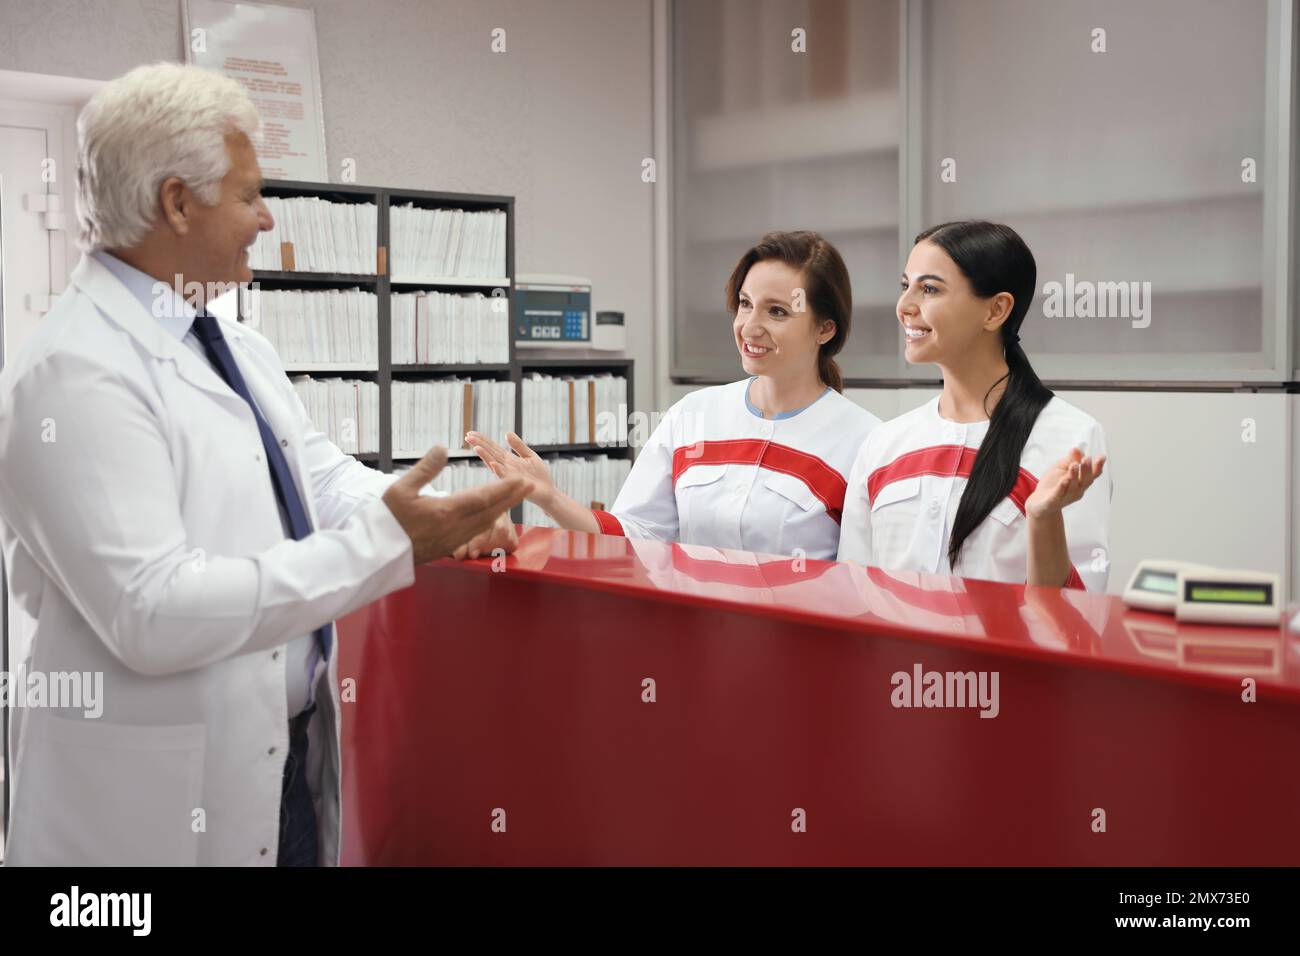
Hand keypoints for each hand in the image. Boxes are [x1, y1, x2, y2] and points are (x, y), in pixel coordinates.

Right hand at [382, 447, 530, 564]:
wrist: (377, 553)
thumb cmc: (387, 519)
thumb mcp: (401, 489)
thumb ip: (425, 469)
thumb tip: (442, 448)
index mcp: (445, 511)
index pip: (483, 498)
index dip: (505, 488)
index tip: (522, 479)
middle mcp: (454, 527)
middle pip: (491, 510)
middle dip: (512, 497)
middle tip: (530, 485)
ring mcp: (453, 539)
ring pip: (486, 522)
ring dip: (503, 508)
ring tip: (515, 497)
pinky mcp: (449, 546)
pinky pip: (476, 531)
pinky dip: (489, 520)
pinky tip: (492, 515)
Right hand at [465, 431, 555, 507]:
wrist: (549, 493)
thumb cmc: (539, 476)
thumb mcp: (529, 456)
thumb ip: (518, 446)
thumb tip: (506, 433)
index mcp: (509, 460)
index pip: (493, 448)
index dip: (482, 440)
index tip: (471, 433)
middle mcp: (507, 468)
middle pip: (490, 454)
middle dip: (479, 445)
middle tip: (467, 437)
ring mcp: (510, 476)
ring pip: (495, 465)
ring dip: (486, 457)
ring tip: (476, 448)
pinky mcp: (517, 484)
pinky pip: (506, 477)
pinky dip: (499, 471)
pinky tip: (493, 464)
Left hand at [1025, 448, 1105, 519]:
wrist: (1040, 502)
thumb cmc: (1053, 484)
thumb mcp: (1061, 467)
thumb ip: (1070, 459)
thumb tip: (1076, 450)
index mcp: (1081, 481)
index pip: (1093, 474)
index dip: (1098, 466)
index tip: (1102, 457)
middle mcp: (1077, 490)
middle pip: (1085, 480)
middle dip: (1087, 469)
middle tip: (1086, 459)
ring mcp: (1066, 496)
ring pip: (1073, 487)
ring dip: (1074, 475)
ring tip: (1074, 465)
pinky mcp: (1053, 501)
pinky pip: (1059, 494)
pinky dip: (1062, 487)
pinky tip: (1064, 480)